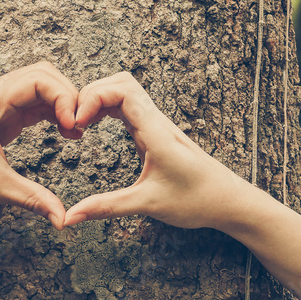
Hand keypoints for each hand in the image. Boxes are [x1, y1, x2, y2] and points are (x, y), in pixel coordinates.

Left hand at [0, 61, 80, 228]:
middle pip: (44, 75)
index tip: (75, 126)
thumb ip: (32, 199)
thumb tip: (62, 219)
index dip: (65, 98)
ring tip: (75, 131)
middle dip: (68, 97)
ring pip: (39, 86)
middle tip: (80, 127)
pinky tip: (63, 132)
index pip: (40, 79)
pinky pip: (30, 103)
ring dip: (61, 104)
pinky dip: (50, 113)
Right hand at [63, 72, 261, 230]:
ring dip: (98, 98)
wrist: (229, 201)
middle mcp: (157, 121)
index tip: (76, 122)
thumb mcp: (147, 205)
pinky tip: (94, 125)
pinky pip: (128, 107)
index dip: (94, 97)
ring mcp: (157, 124)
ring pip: (124, 90)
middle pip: (120, 82)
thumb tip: (71, 217)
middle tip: (73, 121)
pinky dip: (106, 108)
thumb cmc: (197, 200)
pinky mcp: (156, 132)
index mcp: (157, 132)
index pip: (123, 90)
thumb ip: (107, 207)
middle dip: (91, 93)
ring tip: (79, 123)